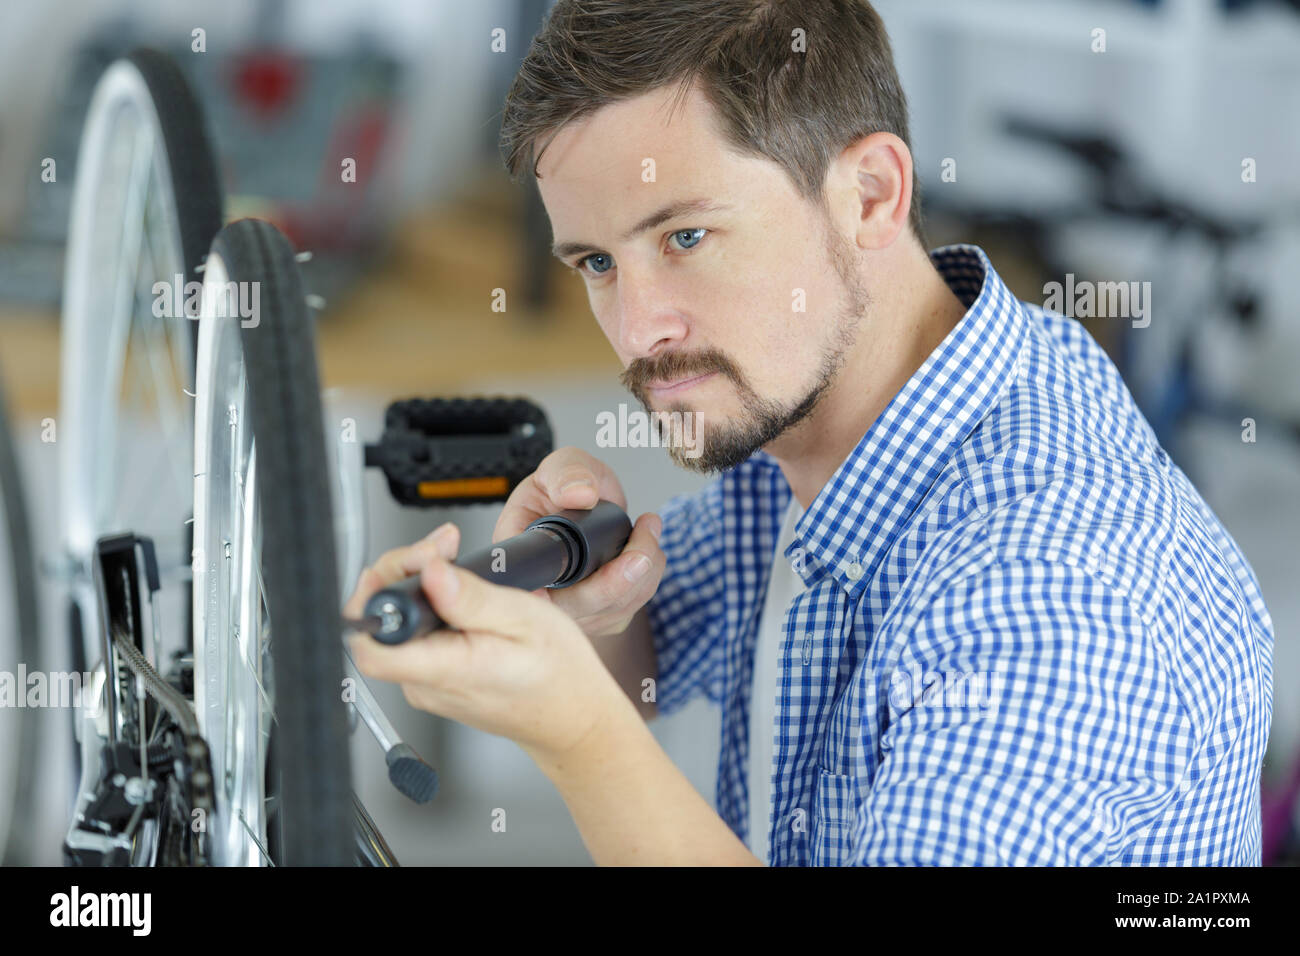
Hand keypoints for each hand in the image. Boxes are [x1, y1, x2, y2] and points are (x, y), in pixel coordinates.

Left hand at [345, 521, 625, 761]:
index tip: (407, 563)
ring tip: (451, 561)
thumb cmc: (558, 675)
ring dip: (416, 586)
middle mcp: (426, 685)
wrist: (573, 718)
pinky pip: (415, 638)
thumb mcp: (524, 620)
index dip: (374, 595)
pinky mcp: (435, 682)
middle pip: (380, 627)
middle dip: (402, 573)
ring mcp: (428, 686)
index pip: (371, 645)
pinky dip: (428, 607)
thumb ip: (471, 598)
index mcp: (445, 671)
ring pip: (397, 628)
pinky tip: (455, 591)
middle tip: (442, 548)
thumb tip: (429, 573)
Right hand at [494, 446, 664, 637]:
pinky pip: (629, 607)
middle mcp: (540, 589)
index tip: (576, 576)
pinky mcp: (599, 614)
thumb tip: (579, 495)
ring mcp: (570, 608)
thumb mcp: (561, 465)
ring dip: (640, 573)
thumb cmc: (564, 486)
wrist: (586, 500)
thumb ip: (565, 474)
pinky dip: (646, 578)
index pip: (524, 588)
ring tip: (648, 527)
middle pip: (576, 607)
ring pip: (610, 610)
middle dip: (616, 581)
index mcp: (521, 553)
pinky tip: (647, 549)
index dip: (544, 597)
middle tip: (641, 550)